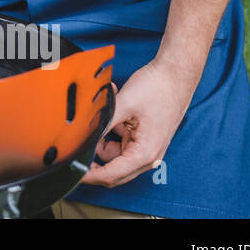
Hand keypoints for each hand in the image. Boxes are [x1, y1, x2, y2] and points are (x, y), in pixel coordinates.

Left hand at [80, 61, 195, 187]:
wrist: (176, 74)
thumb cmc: (158, 88)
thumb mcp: (123, 105)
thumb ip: (103, 125)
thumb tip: (83, 139)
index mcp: (144, 154)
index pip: (111, 175)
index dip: (89, 176)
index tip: (73, 171)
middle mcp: (148, 156)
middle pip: (113, 171)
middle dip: (93, 161)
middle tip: (76, 148)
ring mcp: (147, 148)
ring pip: (115, 155)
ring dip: (103, 139)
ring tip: (102, 113)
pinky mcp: (144, 138)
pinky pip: (121, 142)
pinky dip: (113, 129)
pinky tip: (113, 109)